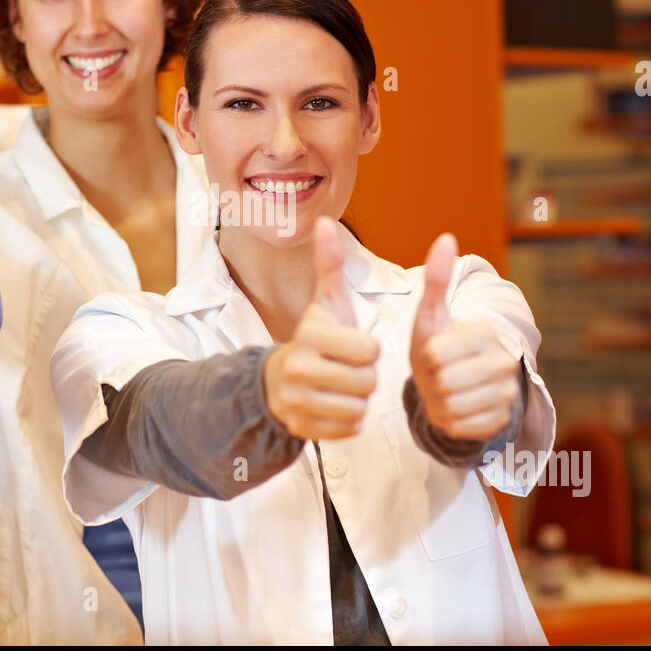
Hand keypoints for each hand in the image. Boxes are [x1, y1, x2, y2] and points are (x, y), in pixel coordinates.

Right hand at [262, 216, 378, 439]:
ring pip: (358, 408)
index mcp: (308, 335)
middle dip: (366, 377)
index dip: (369, 349)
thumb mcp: (327, 302)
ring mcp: (296, 402)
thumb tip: (325, 221)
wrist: (280, 381)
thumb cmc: (317, 338)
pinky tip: (335, 406)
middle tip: (349, 369)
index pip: (369, 351)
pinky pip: (348, 429)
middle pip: (366, 382)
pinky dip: (349, 421)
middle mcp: (297, 368)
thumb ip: (330, 264)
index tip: (354, 345)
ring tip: (342, 387)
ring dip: (359, 399)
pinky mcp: (301, 429)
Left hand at [408, 233, 520, 440]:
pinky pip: (459, 427)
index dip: (425, 358)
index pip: (436, 355)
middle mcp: (504, 363)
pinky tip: (454, 406)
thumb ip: (437, 280)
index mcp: (486, 334)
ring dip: (438, 401)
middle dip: (431, 381)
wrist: (455, 383)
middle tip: (436, 375)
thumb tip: (446, 237)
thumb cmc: (439, 346)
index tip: (432, 354)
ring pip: (451, 406)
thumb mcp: (431, 315)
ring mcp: (506, 394)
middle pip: (443, 382)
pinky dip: (449, 420)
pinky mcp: (500, 422)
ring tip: (444, 389)